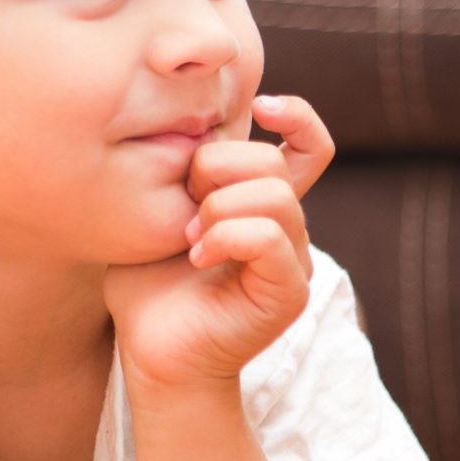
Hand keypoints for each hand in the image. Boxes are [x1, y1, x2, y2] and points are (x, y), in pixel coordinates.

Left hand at [105, 94, 333, 392]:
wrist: (153, 354)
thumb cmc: (148, 287)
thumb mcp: (157, 213)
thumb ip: (180, 172)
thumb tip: (187, 126)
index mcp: (262, 206)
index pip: (310, 146)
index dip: (298, 116)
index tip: (257, 106)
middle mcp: (286, 229)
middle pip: (273, 161)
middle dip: (216, 170)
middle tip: (184, 212)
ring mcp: (293, 261)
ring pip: (274, 195)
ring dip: (218, 208)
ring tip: (190, 240)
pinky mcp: (288, 292)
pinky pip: (268, 238)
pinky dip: (225, 238)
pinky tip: (197, 259)